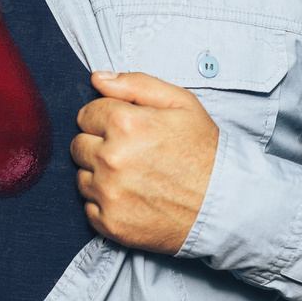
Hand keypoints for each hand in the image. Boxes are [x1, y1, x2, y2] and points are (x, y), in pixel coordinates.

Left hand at [70, 71, 218, 254]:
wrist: (223, 205)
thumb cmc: (204, 151)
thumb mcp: (181, 103)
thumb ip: (136, 84)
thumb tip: (98, 78)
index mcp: (125, 124)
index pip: (86, 114)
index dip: (106, 120)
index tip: (126, 130)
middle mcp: (111, 159)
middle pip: (78, 146)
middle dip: (99, 146)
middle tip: (130, 154)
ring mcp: (109, 193)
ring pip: (81, 177)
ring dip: (99, 175)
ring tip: (133, 177)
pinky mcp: (110, 222)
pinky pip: (88, 207)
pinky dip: (105, 203)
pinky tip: (131, 198)